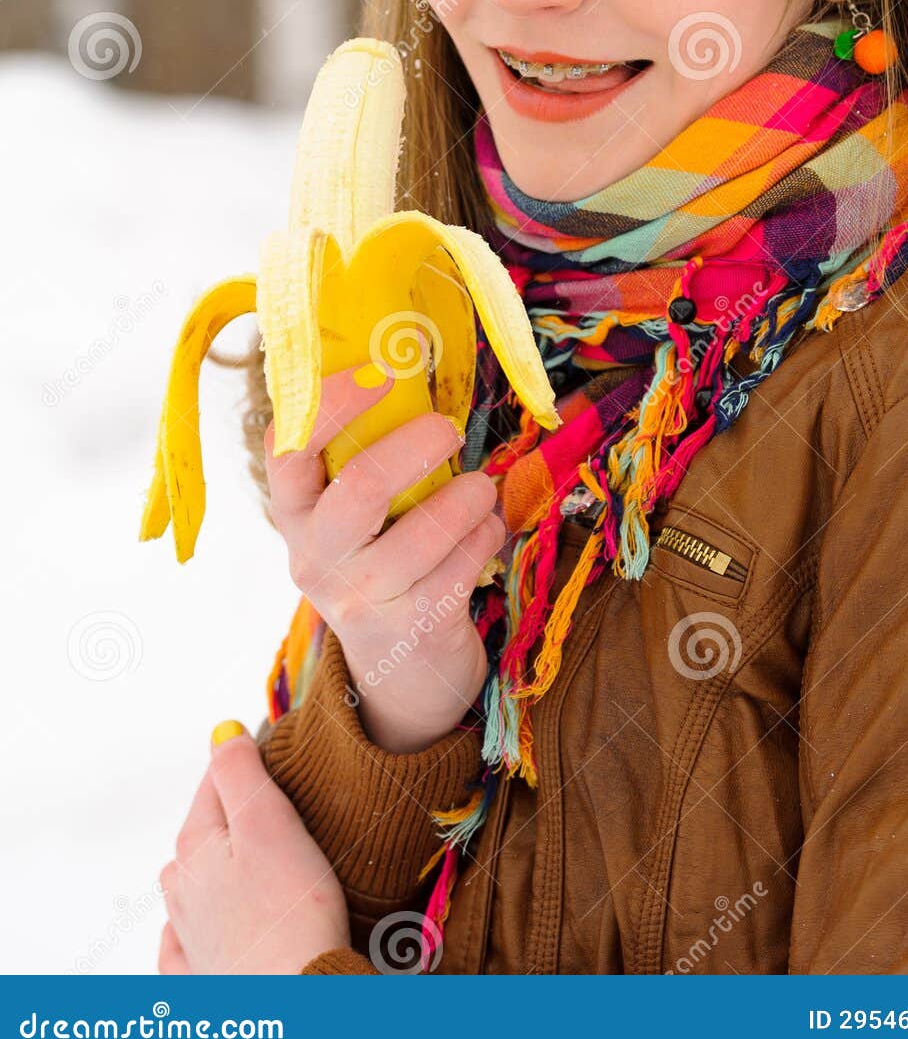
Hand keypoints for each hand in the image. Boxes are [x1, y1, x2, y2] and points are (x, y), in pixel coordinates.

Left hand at [158, 726, 349, 974]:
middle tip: (279, 810)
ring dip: (216, 870)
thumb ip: (240, 773)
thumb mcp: (267, 822)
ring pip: (192, 888)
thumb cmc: (289, 913)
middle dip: (233, 817)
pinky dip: (198, 929)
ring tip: (255, 864)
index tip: (279, 754)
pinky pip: (188, 946)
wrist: (294, 1000)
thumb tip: (222, 732)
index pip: (214, 783)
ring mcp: (190, 938)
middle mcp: (181, 891)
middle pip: (202, 835)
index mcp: (194, 848)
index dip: (246, 763)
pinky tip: (208, 929)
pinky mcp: (205, 978)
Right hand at [264, 365, 505, 752]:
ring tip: (481, 487)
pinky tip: (487, 529)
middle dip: (417, 445)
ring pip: (425, 530)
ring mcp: (362, 599)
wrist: (401, 673)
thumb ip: (363, 456)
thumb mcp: (355, 517)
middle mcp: (316, 557)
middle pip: (362, 487)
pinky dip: (487, 535)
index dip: (332, 402)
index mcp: (294, 514)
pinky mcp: (414, 628)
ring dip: (468, 496)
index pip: (288, 448)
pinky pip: (463, 564)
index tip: (380, 370)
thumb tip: (409, 365)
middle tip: (448, 429)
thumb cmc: (385, 561)